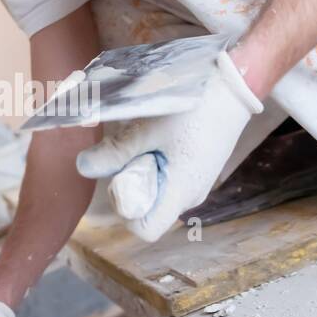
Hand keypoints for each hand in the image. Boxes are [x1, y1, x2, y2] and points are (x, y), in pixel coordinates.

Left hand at [75, 50, 262, 241]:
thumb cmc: (194, 108)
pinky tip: (159, 137)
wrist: (233, 87)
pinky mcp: (198, 171)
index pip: (145, 230)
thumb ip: (115, 152)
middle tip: (132, 151)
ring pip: (158, 193)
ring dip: (144, 171)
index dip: (126, 211)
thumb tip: (82, 167)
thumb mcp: (147, 130)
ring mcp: (197, 184)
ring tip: (147, 140)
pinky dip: (157, 164)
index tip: (122, 179)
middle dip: (131, 185)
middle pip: (149, 210)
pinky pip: (170, 179)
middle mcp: (191, 196)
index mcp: (180, 192)